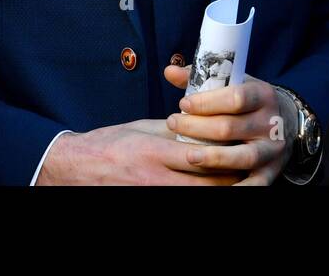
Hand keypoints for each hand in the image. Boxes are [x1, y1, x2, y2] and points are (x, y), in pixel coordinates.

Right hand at [35, 119, 243, 185]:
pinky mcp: (151, 200)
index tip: (242, 148)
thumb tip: (204, 128)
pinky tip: (210, 187)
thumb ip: (174, 130)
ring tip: (236, 180)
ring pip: (199, 196)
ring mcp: (153, 194)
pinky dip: (200, 194)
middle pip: (208, 184)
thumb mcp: (143, 129)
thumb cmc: (111, 144)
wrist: (79, 167)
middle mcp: (156, 178)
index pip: (202, 156)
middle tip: (249, 169)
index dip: (227, 155)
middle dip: (232, 178)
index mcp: (155, 151)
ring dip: (220, 189)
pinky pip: (182, 200)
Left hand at [162, 65, 296, 185]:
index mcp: (262, 95)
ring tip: (189, 155)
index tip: (183, 104)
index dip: (206, 102)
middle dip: (197, 127)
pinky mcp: (271, 173)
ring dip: (213, 157)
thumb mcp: (233, 83)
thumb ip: (200, 78)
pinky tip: (211, 185)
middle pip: (231, 127)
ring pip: (243, 157)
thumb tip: (169, 71)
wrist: (285, 123)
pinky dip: (236, 187)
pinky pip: (255, 185)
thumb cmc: (248, 101)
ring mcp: (273, 150)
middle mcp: (270, 123)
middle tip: (173, 123)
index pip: (235, 98)